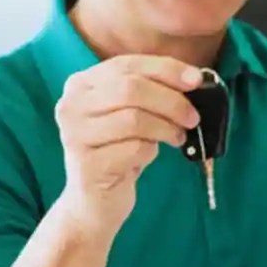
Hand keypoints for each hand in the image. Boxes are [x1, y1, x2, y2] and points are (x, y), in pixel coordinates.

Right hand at [54, 55, 202, 238]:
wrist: (94, 202)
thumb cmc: (118, 150)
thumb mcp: (130, 113)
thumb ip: (151, 90)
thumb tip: (193, 78)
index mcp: (80, 84)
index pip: (127, 64)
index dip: (165, 69)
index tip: (195, 79)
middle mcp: (71, 105)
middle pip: (131, 89)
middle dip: (171, 100)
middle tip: (193, 116)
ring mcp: (75, 135)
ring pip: (134, 118)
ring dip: (166, 127)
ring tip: (178, 137)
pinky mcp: (87, 164)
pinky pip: (134, 148)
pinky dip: (151, 150)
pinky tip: (151, 155)